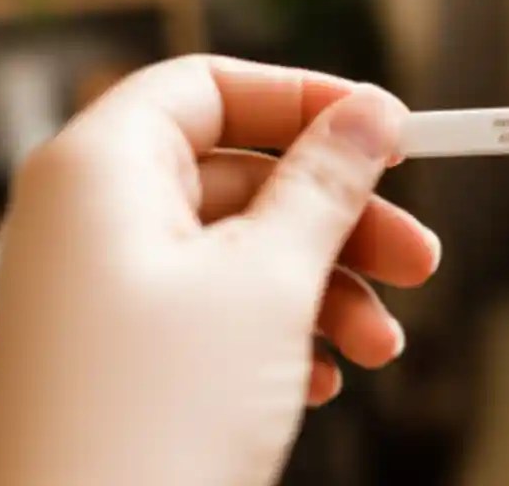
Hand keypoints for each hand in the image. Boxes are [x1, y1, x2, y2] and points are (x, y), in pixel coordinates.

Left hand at [0, 56, 439, 484]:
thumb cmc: (150, 421)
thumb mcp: (267, 283)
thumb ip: (325, 186)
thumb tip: (370, 115)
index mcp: (101, 170)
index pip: (211, 88)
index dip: (305, 100)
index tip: (388, 132)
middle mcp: (89, 222)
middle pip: (240, 178)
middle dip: (341, 220)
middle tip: (419, 260)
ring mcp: (100, 294)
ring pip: (238, 254)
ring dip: (326, 290)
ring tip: (382, 346)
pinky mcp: (118, 358)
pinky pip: (215, 313)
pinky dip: (281, 334)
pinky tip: (325, 377)